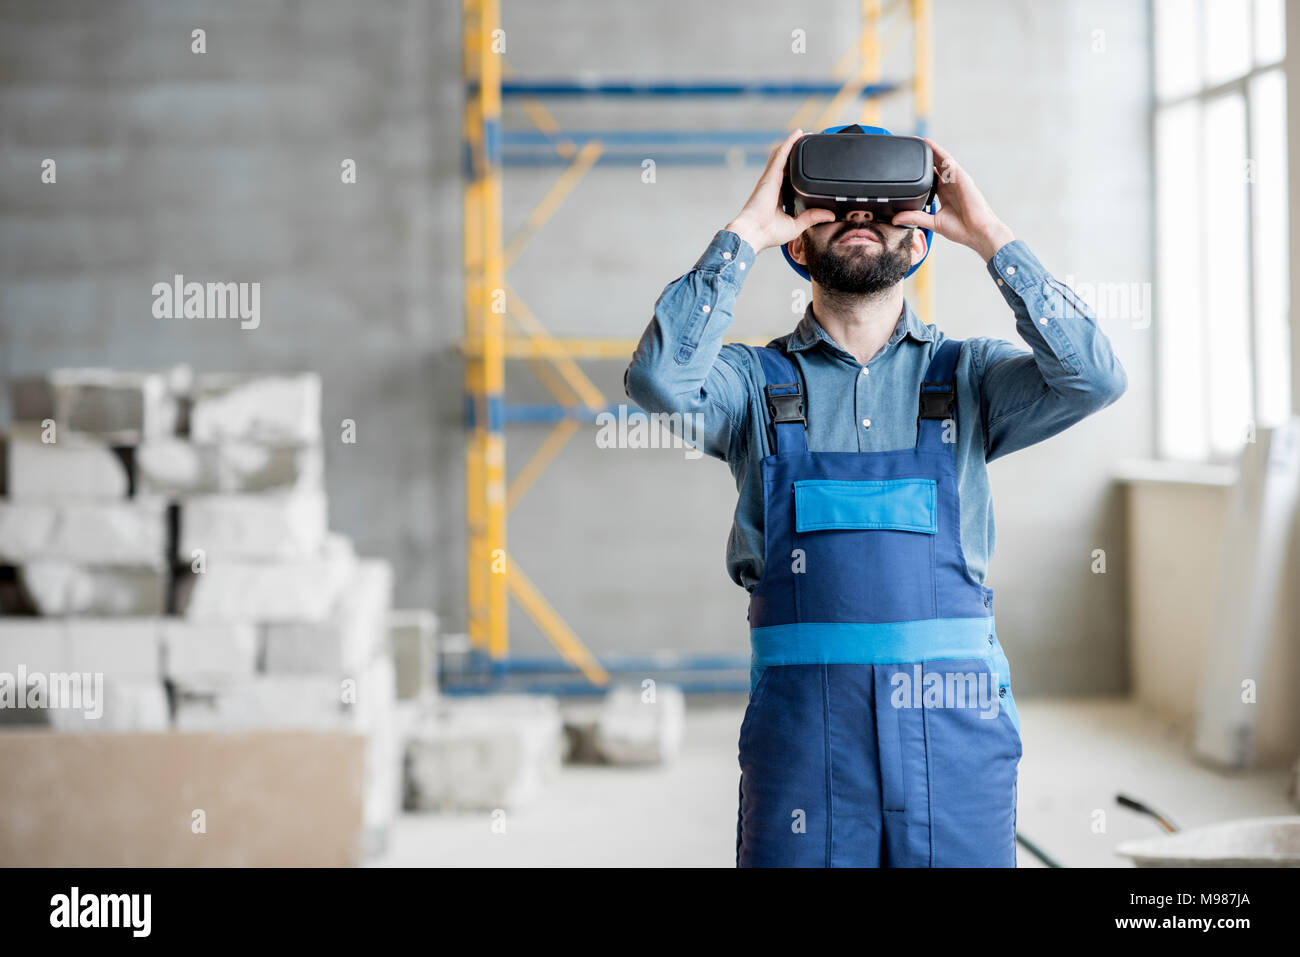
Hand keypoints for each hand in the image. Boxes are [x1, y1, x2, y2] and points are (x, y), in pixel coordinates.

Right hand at [725, 129, 836, 252]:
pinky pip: (781, 155)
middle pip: (786, 163)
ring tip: (806, 134)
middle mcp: (774, 185)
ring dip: (794, 144)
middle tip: (810, 143)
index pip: (790, 179)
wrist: (753, 233)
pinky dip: (789, 143)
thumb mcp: (796, 226)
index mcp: (778, 197)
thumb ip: (812, 218)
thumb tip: (829, 215)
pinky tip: (798, 134)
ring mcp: (771, 178)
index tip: (809, 164)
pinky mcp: (770, 175)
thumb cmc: (767, 233)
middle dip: (796, 152)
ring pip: (783, 155)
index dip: (798, 170)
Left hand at [891, 138, 1014, 262]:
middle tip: (911, 146)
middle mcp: (950, 185)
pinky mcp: (961, 177)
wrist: (977, 232)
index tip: (907, 165)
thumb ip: (914, 218)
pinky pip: (948, 161)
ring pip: (941, 160)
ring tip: (918, 140)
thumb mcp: (932, 222)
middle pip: (936, 166)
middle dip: (925, 156)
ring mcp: (956, 180)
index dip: (921, 170)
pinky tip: (929, 144)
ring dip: (930, 150)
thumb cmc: (961, 229)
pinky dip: (939, 152)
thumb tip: (896, 219)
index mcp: (944, 194)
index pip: (931, 178)